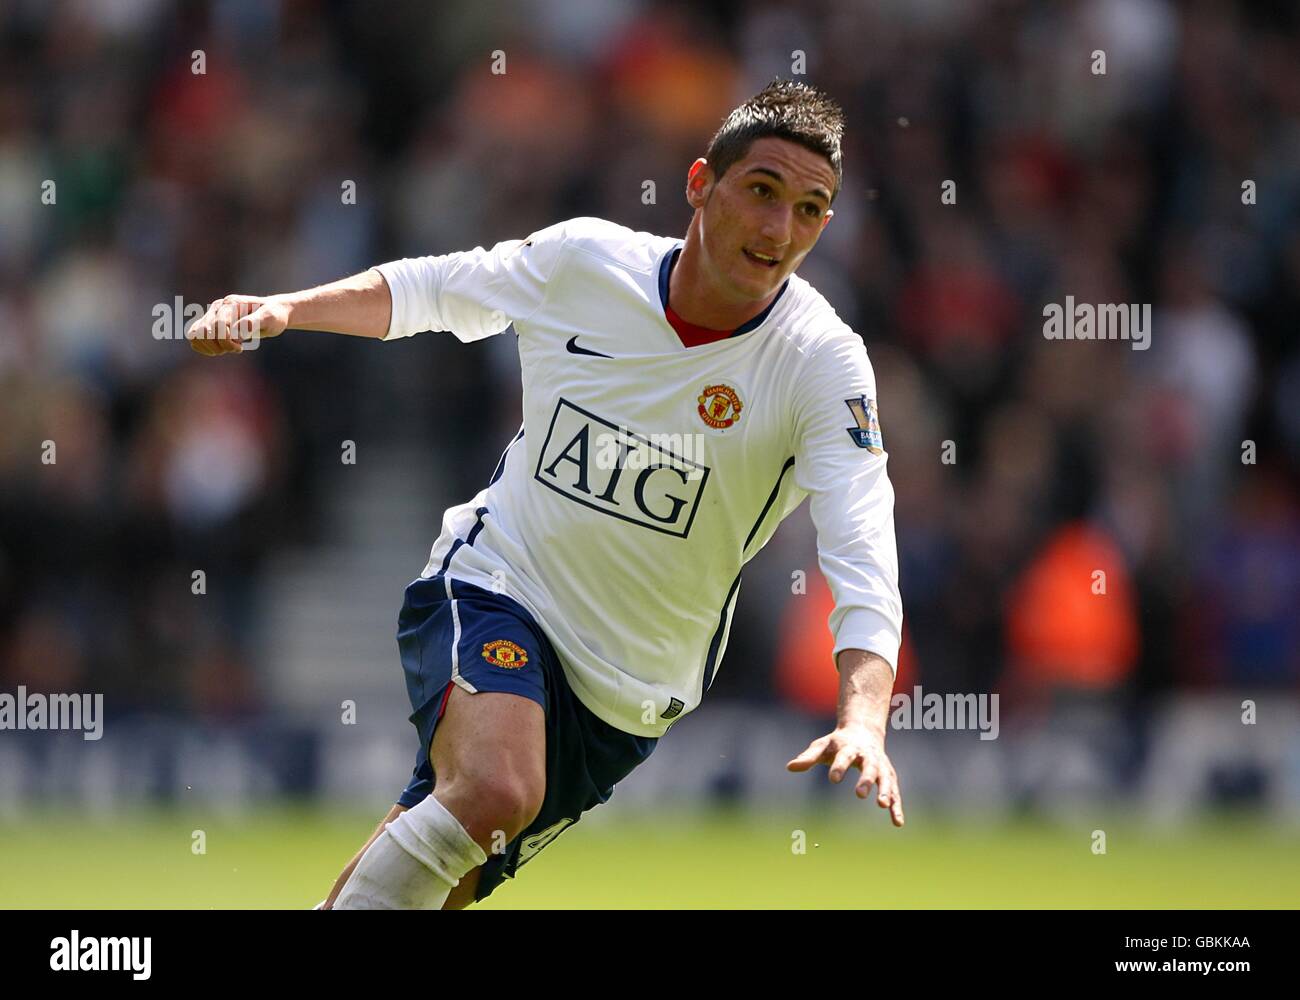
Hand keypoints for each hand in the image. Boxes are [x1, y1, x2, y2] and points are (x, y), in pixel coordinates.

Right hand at [187, 294, 290, 354]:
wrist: (272, 313)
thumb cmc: (273, 316)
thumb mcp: (270, 319)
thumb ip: (254, 322)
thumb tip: (237, 330)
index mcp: (231, 304)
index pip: (217, 326)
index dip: (226, 341)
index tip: (240, 348)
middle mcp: (218, 307)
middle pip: (203, 331)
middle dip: (218, 345)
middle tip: (236, 348)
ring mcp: (212, 314)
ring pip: (195, 334)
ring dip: (209, 347)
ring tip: (227, 349)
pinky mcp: (210, 322)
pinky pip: (194, 336)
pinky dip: (202, 347)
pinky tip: (218, 350)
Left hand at [787, 724, 904, 825]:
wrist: (864, 731)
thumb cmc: (838, 743)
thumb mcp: (822, 746)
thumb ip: (808, 757)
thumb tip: (789, 767)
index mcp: (850, 748)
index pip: (844, 756)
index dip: (839, 767)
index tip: (833, 778)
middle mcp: (868, 756)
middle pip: (869, 767)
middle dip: (866, 780)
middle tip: (860, 794)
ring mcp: (881, 766)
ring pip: (886, 779)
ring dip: (885, 791)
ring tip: (882, 805)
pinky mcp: (889, 776)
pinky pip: (895, 792)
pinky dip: (896, 807)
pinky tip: (897, 823)